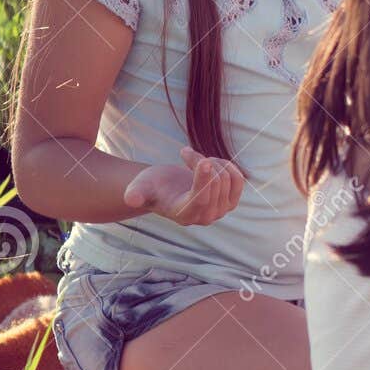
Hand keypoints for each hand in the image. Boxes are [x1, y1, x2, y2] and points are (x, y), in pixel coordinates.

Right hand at [124, 146, 244, 224]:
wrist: (166, 188)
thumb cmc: (151, 186)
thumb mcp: (139, 188)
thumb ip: (135, 194)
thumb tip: (131, 199)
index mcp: (185, 215)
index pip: (201, 198)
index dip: (205, 179)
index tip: (204, 160)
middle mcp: (206, 217)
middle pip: (215, 183)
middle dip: (200, 161)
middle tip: (185, 152)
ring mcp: (221, 211)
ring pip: (228, 178)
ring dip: (213, 161)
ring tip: (196, 160)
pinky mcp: (231, 202)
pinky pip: (238, 180)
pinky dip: (226, 165)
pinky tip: (211, 164)